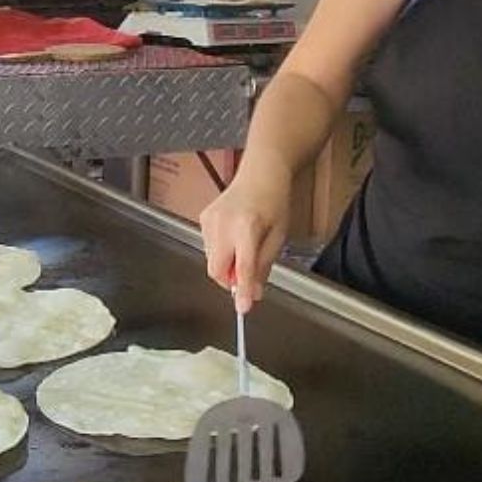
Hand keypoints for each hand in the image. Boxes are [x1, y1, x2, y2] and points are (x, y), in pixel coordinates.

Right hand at [198, 166, 291, 313]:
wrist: (261, 173)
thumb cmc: (274, 202)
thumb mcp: (278, 236)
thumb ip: (264, 266)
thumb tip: (254, 294)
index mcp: (247, 226)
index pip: (242, 268)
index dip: (242, 291)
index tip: (243, 308)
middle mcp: (224, 223)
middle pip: (216, 269)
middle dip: (229, 279)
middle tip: (246, 276)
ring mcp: (210, 220)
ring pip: (211, 261)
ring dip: (226, 264)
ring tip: (244, 246)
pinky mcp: (203, 218)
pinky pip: (208, 248)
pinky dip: (221, 251)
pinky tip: (234, 236)